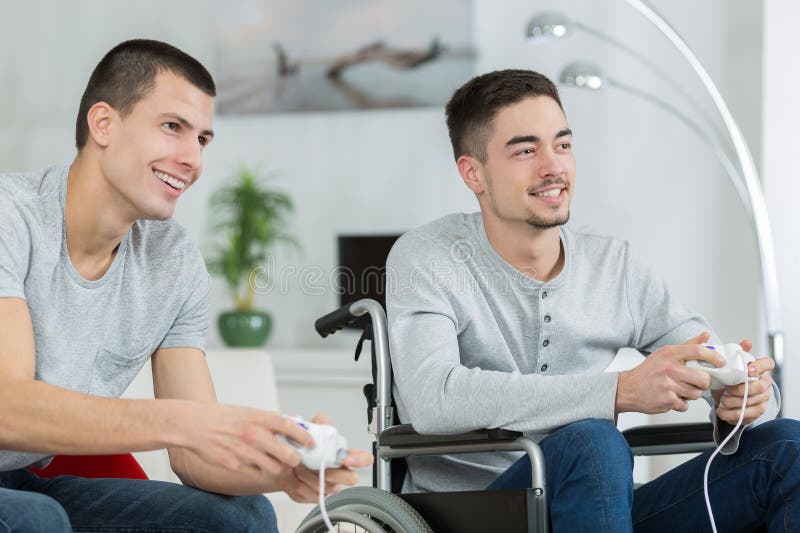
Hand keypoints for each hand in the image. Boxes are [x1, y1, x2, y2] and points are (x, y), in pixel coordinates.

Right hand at [181, 404, 311, 478]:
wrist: (194, 424)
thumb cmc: (221, 417)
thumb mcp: (248, 412)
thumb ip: (267, 420)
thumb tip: (289, 425)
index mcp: (257, 417)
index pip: (288, 426)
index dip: (303, 435)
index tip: (310, 442)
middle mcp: (252, 434)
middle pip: (285, 453)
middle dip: (295, 459)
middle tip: (295, 459)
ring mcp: (243, 451)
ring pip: (273, 467)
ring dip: (277, 467)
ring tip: (274, 462)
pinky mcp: (234, 465)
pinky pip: (254, 472)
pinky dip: (257, 470)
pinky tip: (253, 464)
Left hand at [277, 413, 373, 502]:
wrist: (283, 461)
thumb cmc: (300, 446)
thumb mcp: (308, 430)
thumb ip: (318, 423)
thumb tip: (323, 419)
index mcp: (342, 455)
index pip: (364, 458)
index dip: (360, 460)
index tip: (347, 459)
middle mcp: (338, 472)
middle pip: (350, 477)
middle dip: (336, 472)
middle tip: (321, 466)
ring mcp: (327, 485)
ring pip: (328, 487)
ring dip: (311, 476)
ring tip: (299, 466)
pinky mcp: (313, 496)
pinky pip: (311, 496)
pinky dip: (300, 486)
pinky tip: (294, 478)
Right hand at [616, 332, 724, 414]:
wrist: (628, 388)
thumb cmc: (648, 371)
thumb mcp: (665, 353)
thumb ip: (688, 345)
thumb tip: (706, 336)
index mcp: (670, 354)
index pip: (698, 352)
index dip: (713, 357)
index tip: (721, 362)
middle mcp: (669, 368)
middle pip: (702, 378)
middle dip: (703, 383)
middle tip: (696, 382)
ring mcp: (668, 385)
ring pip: (696, 393)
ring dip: (691, 394)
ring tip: (680, 390)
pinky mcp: (667, 400)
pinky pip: (685, 405)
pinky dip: (681, 404)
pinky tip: (672, 397)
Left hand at [713, 339, 773, 424]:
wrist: (722, 398)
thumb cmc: (727, 380)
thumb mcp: (728, 366)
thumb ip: (736, 354)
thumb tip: (747, 342)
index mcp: (759, 370)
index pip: (768, 363)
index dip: (760, 366)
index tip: (747, 370)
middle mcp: (764, 384)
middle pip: (761, 387)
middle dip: (742, 390)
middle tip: (726, 390)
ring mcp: (762, 399)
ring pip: (753, 402)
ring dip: (734, 403)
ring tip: (722, 401)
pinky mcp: (756, 413)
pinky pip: (747, 415)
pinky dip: (731, 414)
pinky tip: (721, 411)